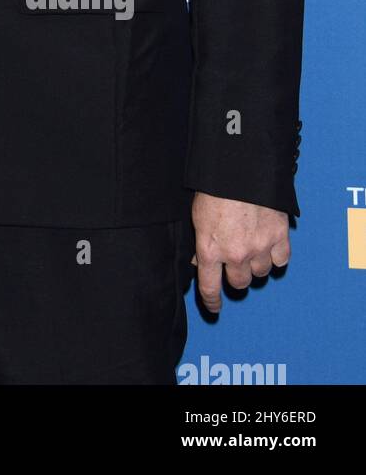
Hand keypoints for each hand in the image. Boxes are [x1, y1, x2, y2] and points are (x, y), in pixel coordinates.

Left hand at [191, 191, 290, 313]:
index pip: (209, 287)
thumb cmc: (213, 188)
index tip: (215, 308)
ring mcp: (259, 248)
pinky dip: (276, 256)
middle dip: (236, 275)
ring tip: (251, 247)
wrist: (240, 169)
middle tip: (235, 262)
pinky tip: (270, 246)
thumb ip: (199, 241)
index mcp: (209, 248)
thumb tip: (198, 260)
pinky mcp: (279, 238)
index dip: (212, 301)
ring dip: (255, 264)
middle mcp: (234, 254)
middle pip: (239, 283)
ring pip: (260, 273)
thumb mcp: (196, 215)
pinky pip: (281, 261)